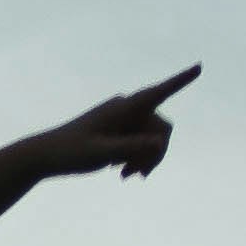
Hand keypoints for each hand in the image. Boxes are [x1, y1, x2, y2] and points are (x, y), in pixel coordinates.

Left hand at [31, 64, 198, 183]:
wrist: (45, 156)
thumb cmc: (70, 152)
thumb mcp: (101, 154)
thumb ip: (131, 148)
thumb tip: (160, 143)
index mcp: (122, 108)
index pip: (156, 92)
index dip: (180, 81)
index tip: (199, 67)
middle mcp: (126, 108)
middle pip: (161, 128)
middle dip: (155, 153)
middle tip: (138, 176)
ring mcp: (123, 119)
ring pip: (152, 139)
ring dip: (145, 159)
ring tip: (127, 177)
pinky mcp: (119, 130)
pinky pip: (141, 143)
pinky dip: (137, 158)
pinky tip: (123, 173)